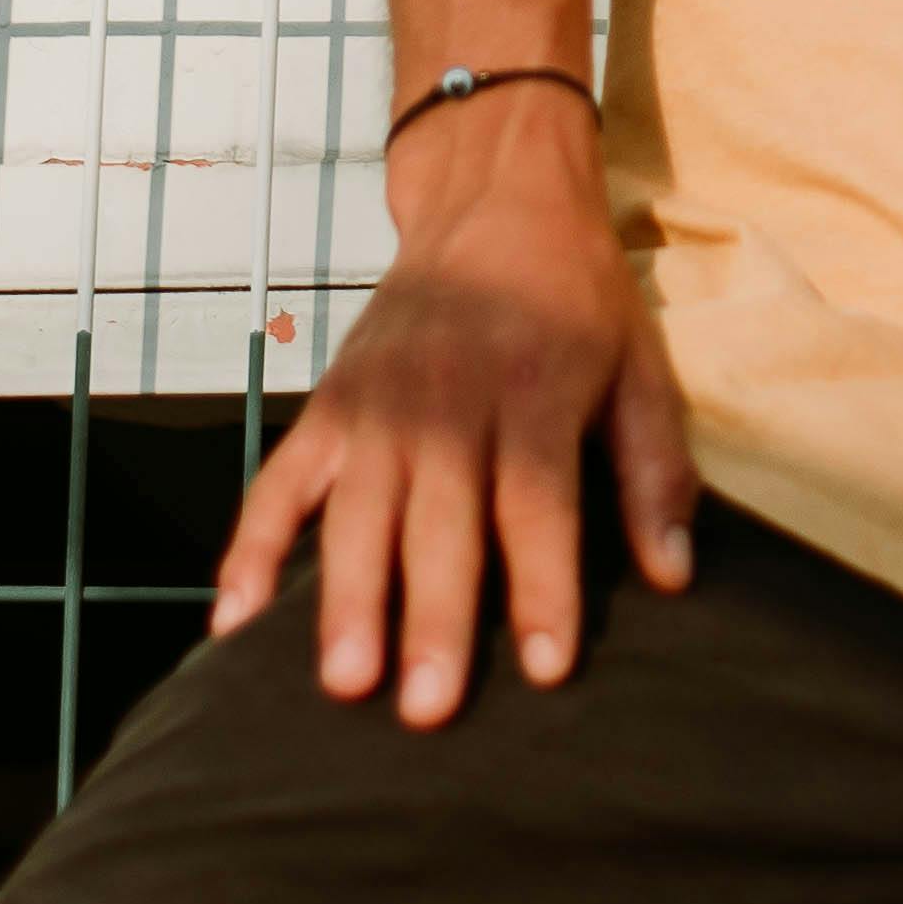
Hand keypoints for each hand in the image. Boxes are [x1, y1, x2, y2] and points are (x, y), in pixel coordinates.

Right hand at [207, 81, 698, 721]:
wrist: (494, 194)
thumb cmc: (574, 297)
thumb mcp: (639, 365)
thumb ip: (654, 470)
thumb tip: (672, 576)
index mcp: (533, 393)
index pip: (538, 504)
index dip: (542, 586)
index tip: (544, 668)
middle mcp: (449, 403)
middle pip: (440, 521)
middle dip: (431, 616)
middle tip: (423, 708)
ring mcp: (377, 405)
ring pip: (355, 513)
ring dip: (345, 599)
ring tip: (341, 682)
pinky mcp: (327, 405)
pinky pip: (278, 483)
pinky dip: (248, 550)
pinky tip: (230, 622)